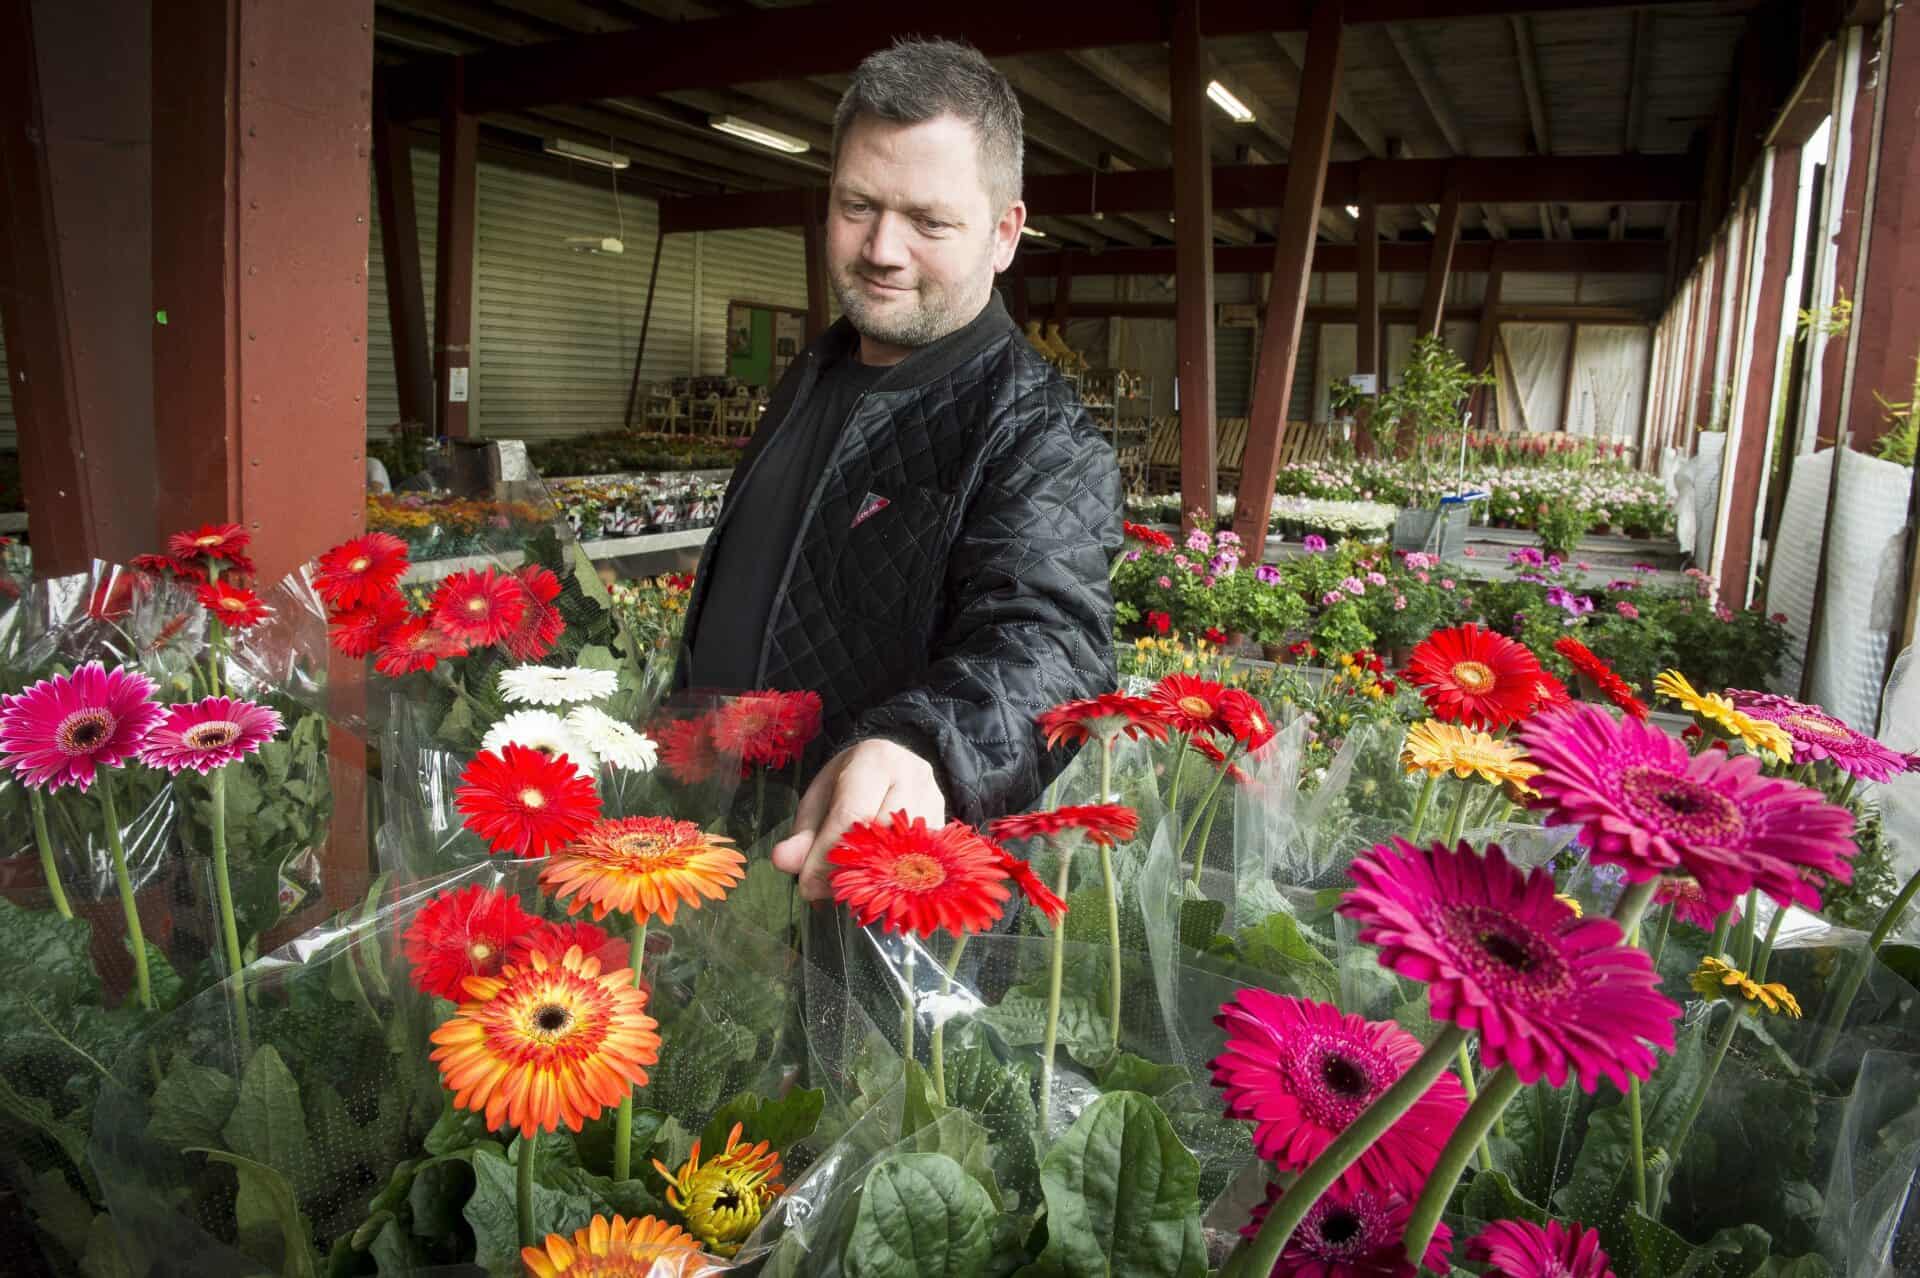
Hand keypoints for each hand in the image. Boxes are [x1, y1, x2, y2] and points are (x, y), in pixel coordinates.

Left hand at [771, 738, 944, 900]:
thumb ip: (804, 833)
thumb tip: (784, 861)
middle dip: (854, 869)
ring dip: (878, 880)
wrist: (891, 766)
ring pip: (909, 852)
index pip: (852, 813)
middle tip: (831, 891)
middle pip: (884, 834)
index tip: (808, 886)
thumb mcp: (819, 799)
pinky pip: (925, 862)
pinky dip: (900, 882)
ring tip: (854, 894)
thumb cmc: (849, 784)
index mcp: (875, 759)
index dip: (829, 854)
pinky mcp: (946, 825)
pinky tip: (881, 891)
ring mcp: (936, 800)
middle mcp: (912, 775)